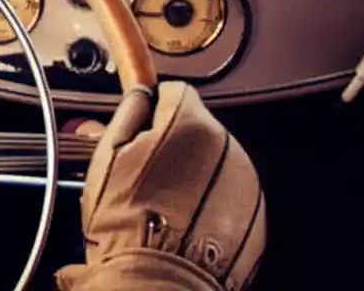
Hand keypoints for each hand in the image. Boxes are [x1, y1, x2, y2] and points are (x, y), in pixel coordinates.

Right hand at [57, 82, 264, 290]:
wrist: (159, 280)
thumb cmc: (128, 219)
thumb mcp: (108, 156)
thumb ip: (127, 113)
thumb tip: (138, 93)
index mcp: (190, 124)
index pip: (175, 92)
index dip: (152, 109)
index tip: (139, 130)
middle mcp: (228, 147)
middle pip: (197, 128)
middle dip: (171, 144)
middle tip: (143, 174)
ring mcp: (246, 183)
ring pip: (214, 163)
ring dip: (191, 174)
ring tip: (162, 203)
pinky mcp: (254, 215)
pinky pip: (229, 195)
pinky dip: (209, 202)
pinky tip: (182, 220)